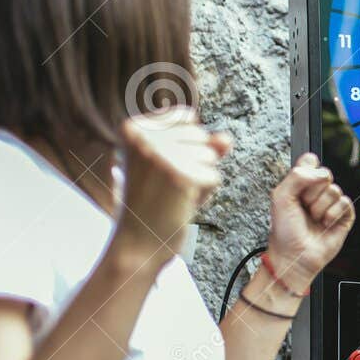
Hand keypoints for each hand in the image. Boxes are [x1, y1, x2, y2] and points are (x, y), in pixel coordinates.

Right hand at [115, 108, 232, 265]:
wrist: (137, 242)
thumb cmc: (153, 201)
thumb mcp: (172, 163)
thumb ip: (201, 142)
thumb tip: (226, 139)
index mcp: (133, 128)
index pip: (186, 117)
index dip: (184, 145)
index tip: (159, 166)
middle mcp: (144, 137)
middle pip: (200, 135)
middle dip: (193, 161)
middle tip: (166, 184)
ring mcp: (162, 156)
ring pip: (210, 156)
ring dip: (199, 178)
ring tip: (172, 193)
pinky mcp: (181, 176)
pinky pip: (214, 176)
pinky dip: (204, 193)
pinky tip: (181, 203)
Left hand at [264, 153, 354, 289]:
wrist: (295, 256)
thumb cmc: (285, 232)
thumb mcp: (280, 196)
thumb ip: (297, 176)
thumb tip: (320, 173)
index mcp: (301, 184)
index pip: (311, 160)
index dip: (307, 171)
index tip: (298, 187)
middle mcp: (316, 192)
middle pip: (326, 174)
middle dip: (312, 193)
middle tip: (304, 207)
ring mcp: (330, 204)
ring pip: (335, 190)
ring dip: (321, 207)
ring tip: (313, 219)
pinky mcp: (343, 216)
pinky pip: (345, 202)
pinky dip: (333, 214)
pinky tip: (325, 223)